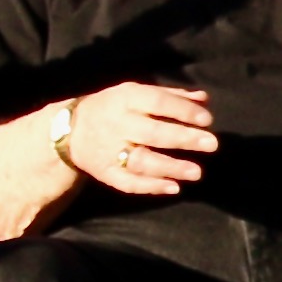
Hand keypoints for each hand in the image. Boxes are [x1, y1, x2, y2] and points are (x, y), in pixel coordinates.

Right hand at [58, 80, 216, 198]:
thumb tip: (205, 99)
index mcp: (124, 99)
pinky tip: (174, 187)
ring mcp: (108, 150)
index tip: (207, 119)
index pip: (156, 102)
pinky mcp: (105, 172)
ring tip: (197, 172)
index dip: (183, 110)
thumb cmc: (114, 108)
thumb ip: (171, 96)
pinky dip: (150, 187)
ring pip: (141, 161)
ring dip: (170, 167)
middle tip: (213, 143)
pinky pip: (127, 182)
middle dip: (183, 138)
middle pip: (152, 132)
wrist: (69, 130)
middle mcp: (116, 124)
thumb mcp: (135, 94)